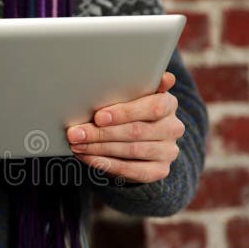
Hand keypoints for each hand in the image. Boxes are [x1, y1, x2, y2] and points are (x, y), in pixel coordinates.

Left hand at [66, 72, 184, 183]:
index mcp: (168, 104)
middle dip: (100, 133)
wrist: (143, 139)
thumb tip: (161, 76)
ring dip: (98, 148)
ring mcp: (168, 151)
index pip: (153, 107)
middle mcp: (173, 128)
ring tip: (76, 144)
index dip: (124, 113)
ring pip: (131, 151)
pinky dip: (105, 164)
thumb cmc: (130, 110)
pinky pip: (130, 170)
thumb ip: (136, 84)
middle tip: (75, 133)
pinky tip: (88, 158)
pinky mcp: (159, 171)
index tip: (98, 116)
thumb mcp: (132, 95)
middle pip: (136, 131)